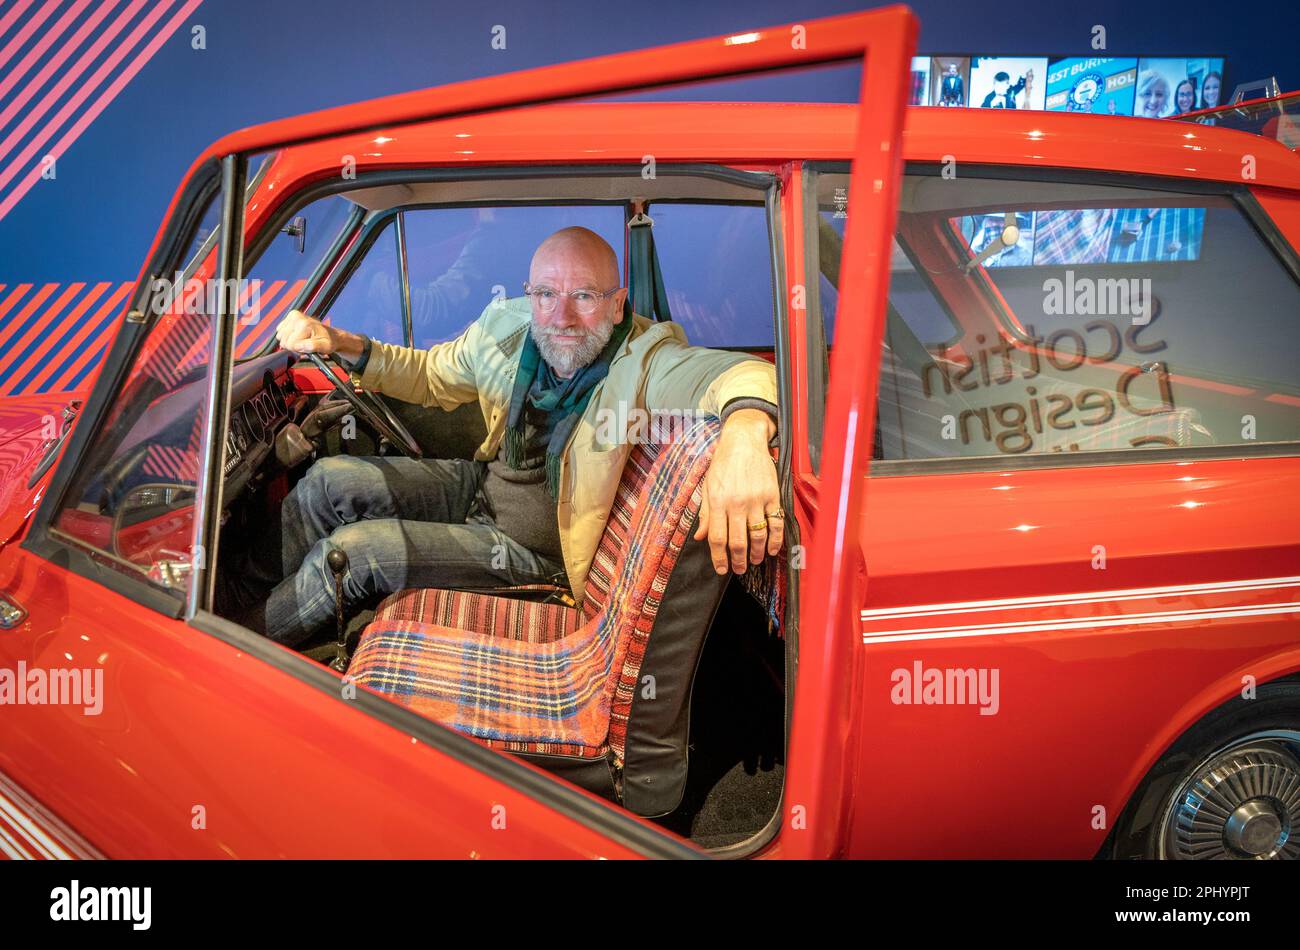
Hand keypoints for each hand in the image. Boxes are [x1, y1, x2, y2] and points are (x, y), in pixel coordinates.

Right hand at [275, 309, 336, 354]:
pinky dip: (287, 336)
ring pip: (280, 337)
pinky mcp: (290, 316)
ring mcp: (293, 316)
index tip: (307, 346)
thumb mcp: (325, 347)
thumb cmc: (328, 341)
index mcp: (305, 324)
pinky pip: (280, 331)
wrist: (330, 334)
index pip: (290, 344)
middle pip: (284, 341)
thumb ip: (313, 346)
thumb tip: (302, 345)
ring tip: (302, 339)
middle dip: (294, 345)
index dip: (298, 349)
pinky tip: (298, 335)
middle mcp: (297, 317)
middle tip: (305, 343)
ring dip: (291, 341)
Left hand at [693, 409, 781, 573]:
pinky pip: (776, 523)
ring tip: (754, 561)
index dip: (719, 558)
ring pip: (758, 535)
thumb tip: (700, 537)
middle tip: (740, 569)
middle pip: (738, 542)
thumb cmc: (723, 464)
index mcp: (718, 502)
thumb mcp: (708, 487)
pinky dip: (775, 540)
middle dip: (739, 561)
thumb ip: (705, 514)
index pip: (717, 538)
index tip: (722, 569)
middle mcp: (737, 503)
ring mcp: (756, 500)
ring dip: (757, 554)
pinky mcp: (772, 495)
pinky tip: (771, 549)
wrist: (744, 441)